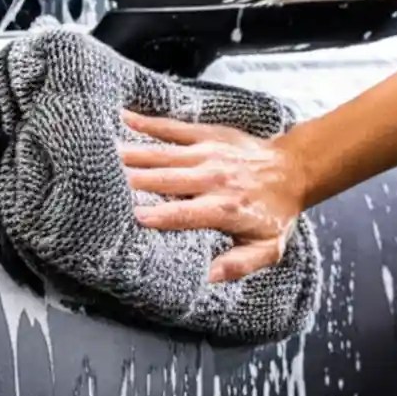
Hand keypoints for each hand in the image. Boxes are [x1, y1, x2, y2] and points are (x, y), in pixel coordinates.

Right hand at [119, 109, 309, 282]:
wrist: (294, 170)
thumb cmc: (275, 214)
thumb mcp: (268, 248)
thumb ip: (240, 264)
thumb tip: (209, 276)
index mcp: (226, 209)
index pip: (187, 213)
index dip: (161, 214)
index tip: (134, 215)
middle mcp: (215, 178)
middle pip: (168, 179)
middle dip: (136, 180)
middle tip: (102, 179)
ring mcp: (210, 153)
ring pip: (164, 154)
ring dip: (133, 153)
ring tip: (104, 152)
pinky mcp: (207, 134)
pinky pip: (174, 128)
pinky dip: (148, 123)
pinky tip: (123, 119)